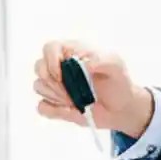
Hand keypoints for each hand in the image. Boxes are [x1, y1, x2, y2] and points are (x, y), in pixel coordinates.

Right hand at [33, 40, 154, 137]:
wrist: (121, 109)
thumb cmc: (119, 83)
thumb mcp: (116, 66)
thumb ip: (101, 59)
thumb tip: (84, 62)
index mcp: (72, 52)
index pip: (50, 48)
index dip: (51, 60)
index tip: (62, 74)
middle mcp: (60, 67)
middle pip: (39, 67)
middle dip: (53, 82)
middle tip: (72, 92)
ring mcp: (56, 87)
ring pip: (39, 86)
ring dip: (56, 96)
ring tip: (77, 101)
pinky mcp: (55, 105)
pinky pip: (42, 107)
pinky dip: (54, 110)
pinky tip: (71, 111)